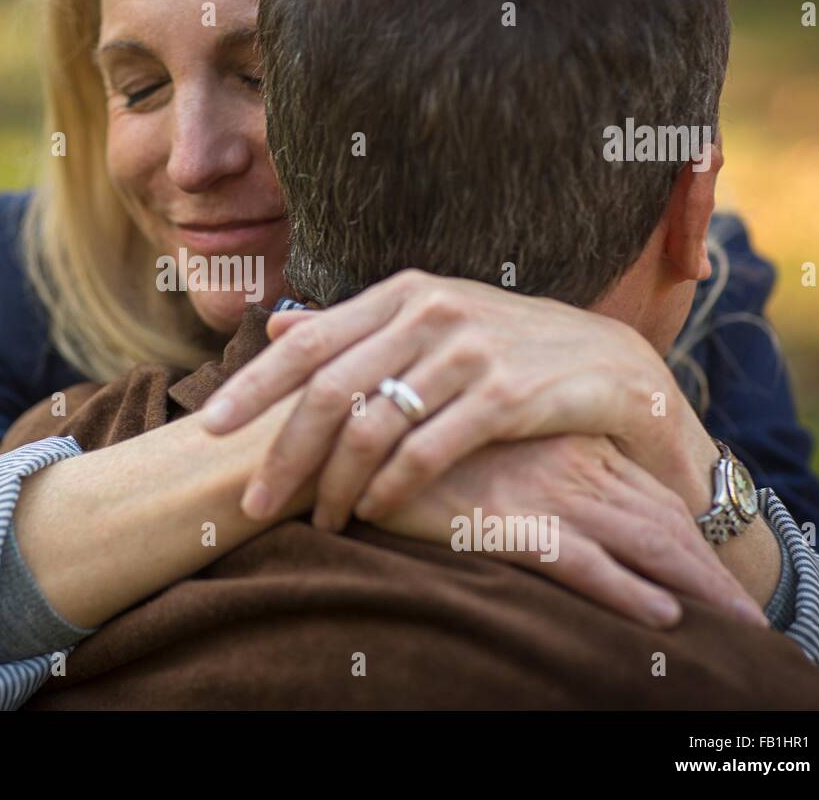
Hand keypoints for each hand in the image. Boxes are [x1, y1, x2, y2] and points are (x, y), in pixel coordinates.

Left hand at [201, 269, 710, 527]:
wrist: (610, 366)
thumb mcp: (431, 321)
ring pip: (371, 428)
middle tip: (254, 504)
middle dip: (284, 454)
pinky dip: (390, 489)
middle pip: (329, 391)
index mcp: (401, 294)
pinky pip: (425, 452)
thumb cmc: (506, 349)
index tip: (209, 429)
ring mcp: (467, 352)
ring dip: (336, 486)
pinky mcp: (504, 395)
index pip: (309, 343)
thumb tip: (276, 328)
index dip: (253, 387)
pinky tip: (374, 512)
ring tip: (323, 523)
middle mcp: (428, 313)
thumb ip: (356, 328)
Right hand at [372, 434, 768, 628]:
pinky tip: (663, 617)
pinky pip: (586, 564)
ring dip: (698, 586)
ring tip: (739, 628)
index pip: (644, 486)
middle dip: (712, 568)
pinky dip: (629, 593)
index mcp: (560, 436)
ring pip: (643, 540)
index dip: (689, 526)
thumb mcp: (463, 438)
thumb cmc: (398, 442)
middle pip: (661, 515)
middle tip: (750, 615)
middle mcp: (563, 458)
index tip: (716, 564)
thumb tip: (521, 478)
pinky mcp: (508, 521)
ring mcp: (541, 489)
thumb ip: (501, 449)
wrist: (344, 437)